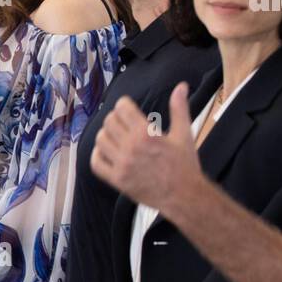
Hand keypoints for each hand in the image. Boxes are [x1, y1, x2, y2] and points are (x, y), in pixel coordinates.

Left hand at [90, 82, 200, 214]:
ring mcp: (122, 165)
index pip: (121, 108)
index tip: (128, 108)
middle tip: (123, 123)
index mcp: (145, 134)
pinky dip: (97, 155)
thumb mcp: (184, 134)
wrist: (184, 195)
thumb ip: (179, 108)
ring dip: (106, 135)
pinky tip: (106, 152)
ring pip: (100, 140)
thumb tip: (181, 86)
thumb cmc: (185, 164)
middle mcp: (130, 148)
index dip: (124, 105)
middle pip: (109, 122)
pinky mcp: (117, 180)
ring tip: (116, 137)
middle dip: (116, 118)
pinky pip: (96, 164)